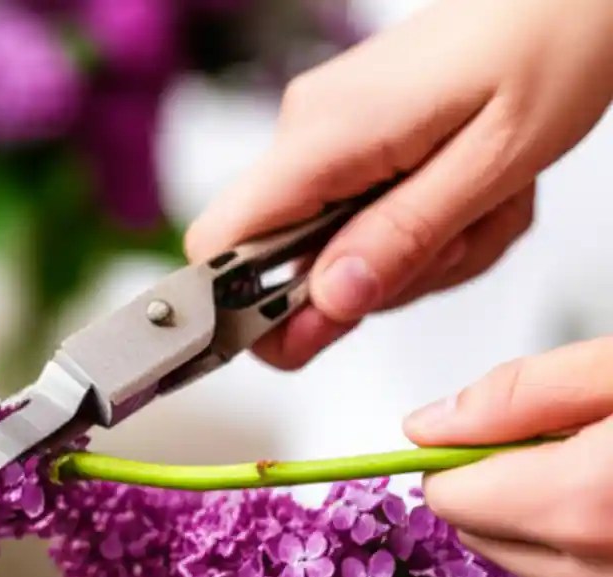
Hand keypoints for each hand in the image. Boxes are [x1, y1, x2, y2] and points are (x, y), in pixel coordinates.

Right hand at [185, 0, 612, 369]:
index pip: (220, 244)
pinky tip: (467, 197)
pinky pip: (359, 215)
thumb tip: (329, 301)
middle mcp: (307, 131)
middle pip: (287, 261)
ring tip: (479, 211)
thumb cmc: (548, 48)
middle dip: (375, 281)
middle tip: (454, 250)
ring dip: (413, 253)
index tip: (309, 337)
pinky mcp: (349, 137)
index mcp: (326, 136)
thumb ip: (403, 238)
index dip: (244, 309)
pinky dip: (417, 226)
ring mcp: (324, 133)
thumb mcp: (491, 164)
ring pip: (334, 245)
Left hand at [403, 338, 612, 576]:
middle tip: (577, 453)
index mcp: (585, 503)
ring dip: (554, 535)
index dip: (467, 460)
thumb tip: (427, 425)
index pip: (448, 497)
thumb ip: (521, 395)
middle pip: (481, 537)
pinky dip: (593, 573)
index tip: (497, 440)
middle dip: (509, 493)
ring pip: (530, 574)